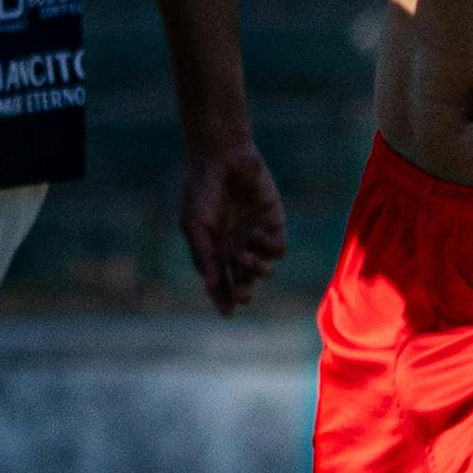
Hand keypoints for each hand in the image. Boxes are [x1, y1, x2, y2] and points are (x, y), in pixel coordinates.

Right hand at [179, 139, 289, 314]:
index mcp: (215, 253)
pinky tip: (256, 234)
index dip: (224, 301)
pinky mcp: (274, 224)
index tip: (227, 314)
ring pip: (265, 271)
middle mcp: (237, 250)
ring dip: (256, 270)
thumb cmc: (201, 190)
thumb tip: (211, 287)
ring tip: (244, 256)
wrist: (221, 158)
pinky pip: (278, 249)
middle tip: (243, 294)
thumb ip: (203, 255)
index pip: (222, 285)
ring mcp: (256, 239)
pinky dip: (270, 249)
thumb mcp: (194, 225)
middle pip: (245, 283)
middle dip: (244, 293)